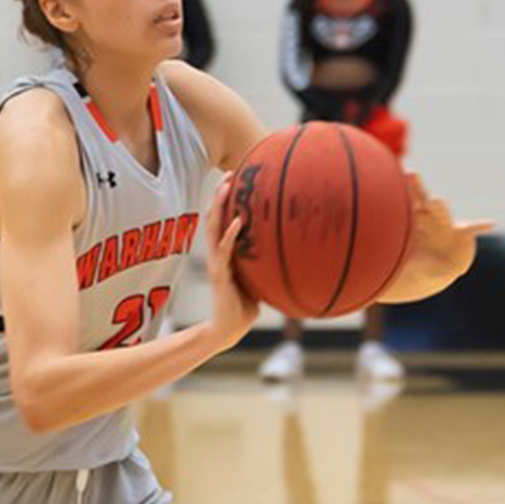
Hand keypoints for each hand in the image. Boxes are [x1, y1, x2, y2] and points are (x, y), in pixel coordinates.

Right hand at [201, 177, 259, 350]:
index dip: (226, 201)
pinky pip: (225, 251)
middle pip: (214, 218)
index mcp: (225, 254)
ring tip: (225, 187)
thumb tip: (290, 250)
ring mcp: (216, 263)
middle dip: (220, 195)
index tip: (236, 180)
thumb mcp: (258, 279)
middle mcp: (217, 254)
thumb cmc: (244, 307)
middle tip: (230, 174)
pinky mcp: (219, 275)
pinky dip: (230, 234)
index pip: (222, 221)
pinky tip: (238, 221)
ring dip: (218, 206)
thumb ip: (265, 263)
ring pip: (213, 228)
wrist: (229, 329)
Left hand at [379, 174, 493, 303]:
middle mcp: (426, 216)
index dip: (395, 193)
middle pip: (419, 198)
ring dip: (439, 208)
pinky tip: (490, 224)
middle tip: (409, 175)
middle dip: (415, 187)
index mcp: (408, 219)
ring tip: (436, 202)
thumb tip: (339, 259)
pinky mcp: (460, 232)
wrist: (435, 268)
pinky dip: (480, 226)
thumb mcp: (393, 258)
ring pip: (440, 211)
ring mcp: (443, 222)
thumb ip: (377, 257)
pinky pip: (471, 229)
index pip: (400, 203)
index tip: (387, 179)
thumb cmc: (412, 258)